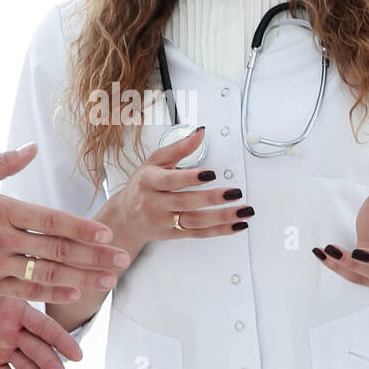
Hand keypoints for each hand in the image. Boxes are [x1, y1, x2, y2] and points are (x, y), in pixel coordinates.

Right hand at [0, 143, 129, 300]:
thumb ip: (2, 164)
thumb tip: (32, 147)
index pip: (50, 219)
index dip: (82, 228)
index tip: (107, 234)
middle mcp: (0, 238)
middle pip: (56, 249)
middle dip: (94, 255)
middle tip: (122, 259)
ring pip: (46, 273)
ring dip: (82, 276)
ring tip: (109, 279)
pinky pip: (24, 291)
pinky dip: (52, 293)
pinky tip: (76, 292)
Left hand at [0, 288, 81, 368]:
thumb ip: (1, 283)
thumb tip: (19, 269)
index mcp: (18, 310)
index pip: (45, 327)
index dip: (62, 340)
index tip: (77, 354)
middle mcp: (15, 331)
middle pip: (40, 350)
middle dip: (53, 365)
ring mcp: (3, 348)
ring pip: (25, 366)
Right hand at [108, 127, 252, 254]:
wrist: (125, 218)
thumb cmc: (142, 187)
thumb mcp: (154, 162)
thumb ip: (178, 148)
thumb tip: (199, 133)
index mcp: (149, 182)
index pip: (170, 181)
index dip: (190, 178)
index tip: (210, 174)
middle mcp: (155, 203)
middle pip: (186, 202)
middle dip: (212, 198)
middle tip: (234, 192)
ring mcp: (164, 222)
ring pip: (195, 221)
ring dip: (222, 217)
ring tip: (243, 210)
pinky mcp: (173, 235)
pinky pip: (199, 234)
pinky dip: (219, 231)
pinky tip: (235, 225)